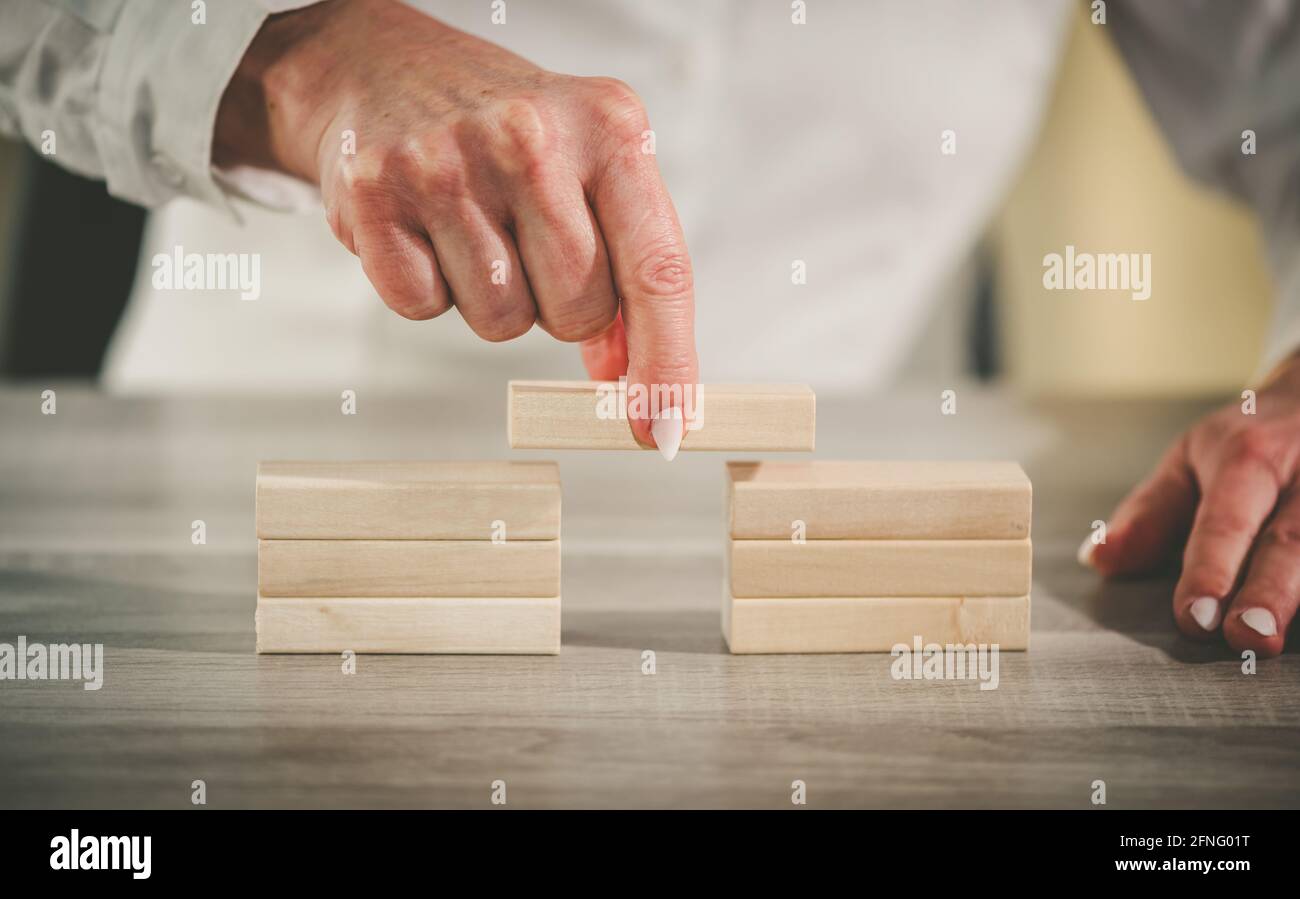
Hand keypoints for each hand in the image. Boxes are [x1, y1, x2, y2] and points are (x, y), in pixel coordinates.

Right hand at [215, 0, 697, 447]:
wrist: (384, 67)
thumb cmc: (505, 133)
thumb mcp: (590, 171)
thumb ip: (626, 267)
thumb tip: (633, 377)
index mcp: (611, 127)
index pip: (658, 271)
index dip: (667, 362)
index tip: (666, 427)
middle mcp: (532, 136)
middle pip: (578, 311)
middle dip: (561, 306)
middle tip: (529, 244)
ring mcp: (448, 161)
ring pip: (503, 321)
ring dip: (493, 297)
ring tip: (472, 227)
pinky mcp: (375, 191)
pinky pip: (423, 307)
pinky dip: (426, 286)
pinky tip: (423, 228)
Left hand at [1084, 355, 1299, 656]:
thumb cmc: (1248, 442)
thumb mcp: (1191, 460)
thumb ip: (1149, 514)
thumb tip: (1098, 559)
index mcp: (1249, 458)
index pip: (1226, 522)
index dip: (1210, 571)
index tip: (1193, 619)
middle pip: (1291, 542)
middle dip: (1270, 592)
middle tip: (1246, 637)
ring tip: (1276, 643)